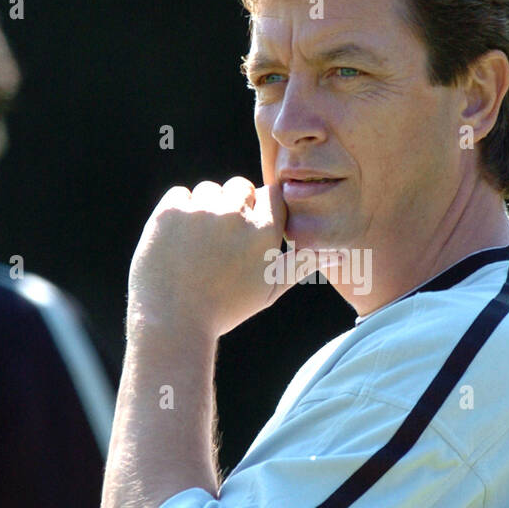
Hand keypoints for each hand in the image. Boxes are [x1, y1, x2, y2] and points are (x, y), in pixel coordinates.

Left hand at [128, 177, 293, 338]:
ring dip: (204, 209)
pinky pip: (179, 195)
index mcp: (264, 231)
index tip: (245, 232)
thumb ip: (302, 265)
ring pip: (208, 190)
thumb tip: (337, 255)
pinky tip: (178, 242)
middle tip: (219, 243)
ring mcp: (201, 210)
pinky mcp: (171, 211)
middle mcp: (235, 214)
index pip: (271, 193)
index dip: (259, 210)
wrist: (172, 321)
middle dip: (232, 207)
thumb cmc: (225, 308)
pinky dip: (178, 213)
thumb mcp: (269, 289)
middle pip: (239, 187)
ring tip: (198, 245)